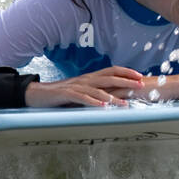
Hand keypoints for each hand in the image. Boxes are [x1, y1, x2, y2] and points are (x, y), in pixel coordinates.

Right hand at [25, 66, 144, 106]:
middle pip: (109, 77)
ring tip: (124, 104)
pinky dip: (93, 102)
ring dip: (112, 97)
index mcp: (90, 78)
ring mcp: (76, 86)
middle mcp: (85, 79)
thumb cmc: (61, 94)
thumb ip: (96, 91)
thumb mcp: (82, 91)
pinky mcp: (66, 94)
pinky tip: (102, 107)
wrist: (37, 94)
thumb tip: (114, 96)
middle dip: (126, 81)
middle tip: (140, 85)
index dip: (126, 72)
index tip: (141, 76)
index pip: (112, 71)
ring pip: (98, 89)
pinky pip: (82, 98)